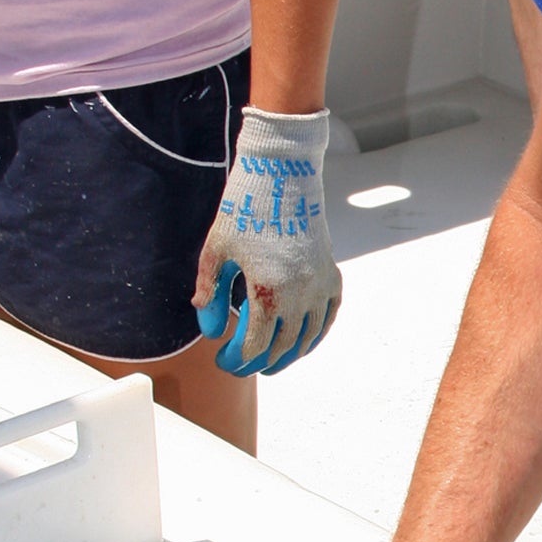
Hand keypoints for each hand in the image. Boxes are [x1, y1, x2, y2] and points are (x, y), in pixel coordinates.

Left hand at [195, 107, 341, 375]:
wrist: (282, 175)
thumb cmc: (245, 208)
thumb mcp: (216, 251)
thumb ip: (211, 292)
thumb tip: (211, 328)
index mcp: (267, 291)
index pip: (255, 345)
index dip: (237, 360)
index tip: (224, 361)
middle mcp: (299, 294)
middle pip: (282, 347)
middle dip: (260, 363)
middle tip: (243, 366)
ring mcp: (319, 285)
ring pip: (309, 336)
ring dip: (290, 355)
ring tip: (272, 362)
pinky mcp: (331, 273)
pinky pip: (328, 315)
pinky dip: (316, 332)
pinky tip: (303, 339)